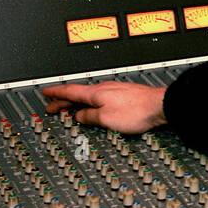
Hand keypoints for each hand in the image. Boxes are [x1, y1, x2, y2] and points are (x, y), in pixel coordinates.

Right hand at [42, 81, 167, 133]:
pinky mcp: (125, 96)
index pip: (69, 91)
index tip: (46, 92)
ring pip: (90, 96)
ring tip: (70, 109)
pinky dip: (91, 103)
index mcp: (95, 93)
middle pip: (78, 94)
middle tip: (52, 107)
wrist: (162, 105)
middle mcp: (104, 89)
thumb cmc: (138, 110)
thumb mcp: (106, 119)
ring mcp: (115, 91)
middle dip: (63, 100)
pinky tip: (94, 108)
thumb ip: (90, 117)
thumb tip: (80, 116)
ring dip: (77, 102)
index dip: (55, 93)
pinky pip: (101, 98)